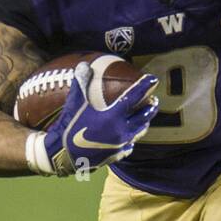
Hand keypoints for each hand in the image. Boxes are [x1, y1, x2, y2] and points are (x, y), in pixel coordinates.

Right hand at [40, 62, 158, 175]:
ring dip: (144, 122)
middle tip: (154, 101)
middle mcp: (121, 129)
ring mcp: (121, 143)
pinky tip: (131, 138)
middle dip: (150, 107)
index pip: (133, 97)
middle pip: (143, 116)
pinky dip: (132, 138)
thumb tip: (84, 65)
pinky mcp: (118, 154)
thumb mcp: (74, 103)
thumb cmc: (69, 126)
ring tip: (146, 117)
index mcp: (113, 115)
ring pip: (139, 131)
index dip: (144, 86)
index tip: (153, 79)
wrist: (65, 154)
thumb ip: (81, 83)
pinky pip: (130, 145)